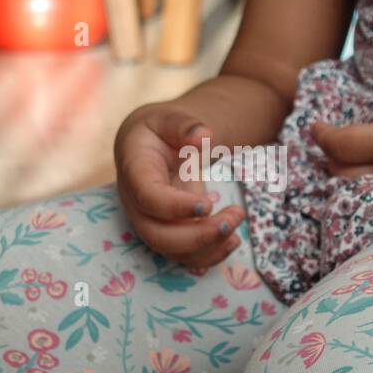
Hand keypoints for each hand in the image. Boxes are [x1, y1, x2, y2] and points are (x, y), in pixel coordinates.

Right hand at [114, 103, 244, 267]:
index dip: (176, 207)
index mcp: (135, 172)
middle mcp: (137, 204)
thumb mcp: (168, 117)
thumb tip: (204, 136)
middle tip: (234, 218)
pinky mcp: (167, 232)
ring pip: (173, 251)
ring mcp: (150, 222)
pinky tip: (233, 240)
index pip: (149, 198)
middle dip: (199, 236)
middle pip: (159, 235)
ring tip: (237, 224)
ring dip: (209, 246)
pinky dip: (209, 254)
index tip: (208, 204)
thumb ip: (184, 125)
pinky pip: (184, 255)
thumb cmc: (159, 130)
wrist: (150, 146)